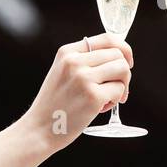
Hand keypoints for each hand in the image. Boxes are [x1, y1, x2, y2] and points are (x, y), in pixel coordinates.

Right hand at [23, 33, 132, 151]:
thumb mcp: (62, 72)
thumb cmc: (55, 104)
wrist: (39, 128)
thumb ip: (85, 61)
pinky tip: (101, 108)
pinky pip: (119, 90)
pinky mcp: (93, 96)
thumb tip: (119, 57)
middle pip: (118, 55)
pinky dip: (115, 100)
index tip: (127, 62)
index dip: (124, 49)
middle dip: (124, 72)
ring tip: (109, 98)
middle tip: (116, 88)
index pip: (107, 38)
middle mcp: (75, 61)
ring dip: (122, 85)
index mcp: (68, 52)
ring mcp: (84, 78)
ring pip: (122, 70)